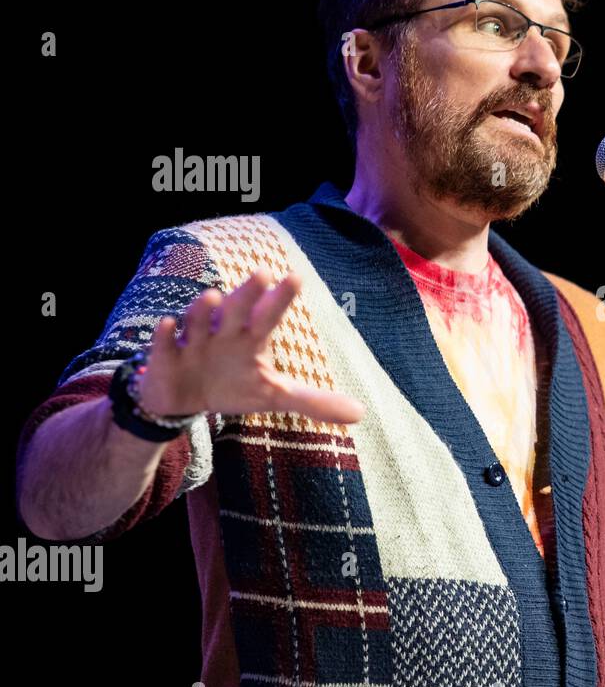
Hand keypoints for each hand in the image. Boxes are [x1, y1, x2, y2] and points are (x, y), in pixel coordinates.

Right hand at [135, 267, 366, 424]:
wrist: (182, 401)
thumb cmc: (232, 386)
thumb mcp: (274, 396)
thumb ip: (314, 401)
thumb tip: (360, 413)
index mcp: (251, 338)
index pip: (269, 315)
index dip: (280, 298)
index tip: (294, 277)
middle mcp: (224, 332)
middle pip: (237, 309)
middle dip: (247, 293)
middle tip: (263, 273)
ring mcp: (193, 342)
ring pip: (198, 321)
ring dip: (203, 309)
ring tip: (214, 296)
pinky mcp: (166, 358)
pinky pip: (163, 343)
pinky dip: (163, 336)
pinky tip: (167, 324)